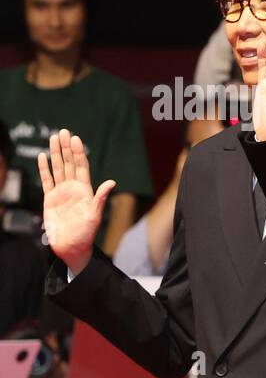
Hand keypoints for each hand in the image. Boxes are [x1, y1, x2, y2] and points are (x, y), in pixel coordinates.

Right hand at [38, 129, 114, 274]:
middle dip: (66, 148)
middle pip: (69, 163)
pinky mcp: (50, 199)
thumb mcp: (95, 214)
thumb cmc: (86, 233)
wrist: (71, 246)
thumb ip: (101, 197)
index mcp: (85, 190)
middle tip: (63, 131)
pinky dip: (44, 168)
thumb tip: (111, 182)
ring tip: (53, 138)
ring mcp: (61, 192)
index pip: (81, 167)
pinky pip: (46, 180)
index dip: (78, 153)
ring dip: (55, 154)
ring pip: (58, 168)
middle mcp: (73, 188)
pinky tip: (42, 156)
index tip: (75, 139)